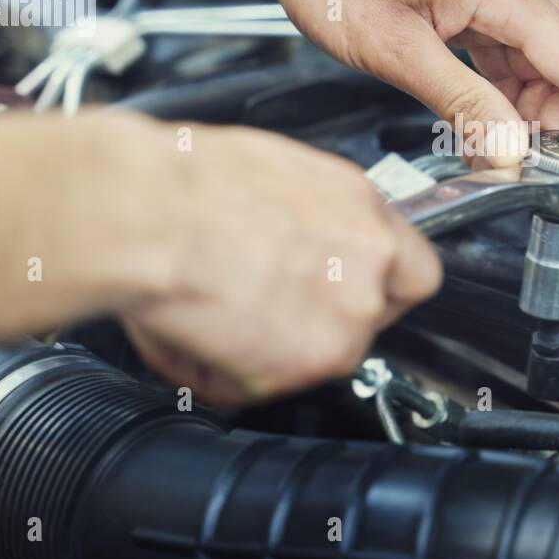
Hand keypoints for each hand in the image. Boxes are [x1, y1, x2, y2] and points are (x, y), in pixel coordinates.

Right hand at [0, 113, 441, 403]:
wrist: (144, 215)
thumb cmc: (185, 180)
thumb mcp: (276, 172)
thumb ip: (316, 216)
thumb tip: (305, 235)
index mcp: (363, 210)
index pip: (414, 271)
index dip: (377, 285)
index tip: (348, 287)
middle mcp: (367, 266)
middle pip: (369, 319)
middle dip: (320, 321)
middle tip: (265, 304)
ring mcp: (342, 321)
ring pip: (316, 356)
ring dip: (270, 349)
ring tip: (214, 313)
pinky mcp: (299, 366)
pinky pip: (263, 386)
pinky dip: (226, 373)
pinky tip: (194, 334)